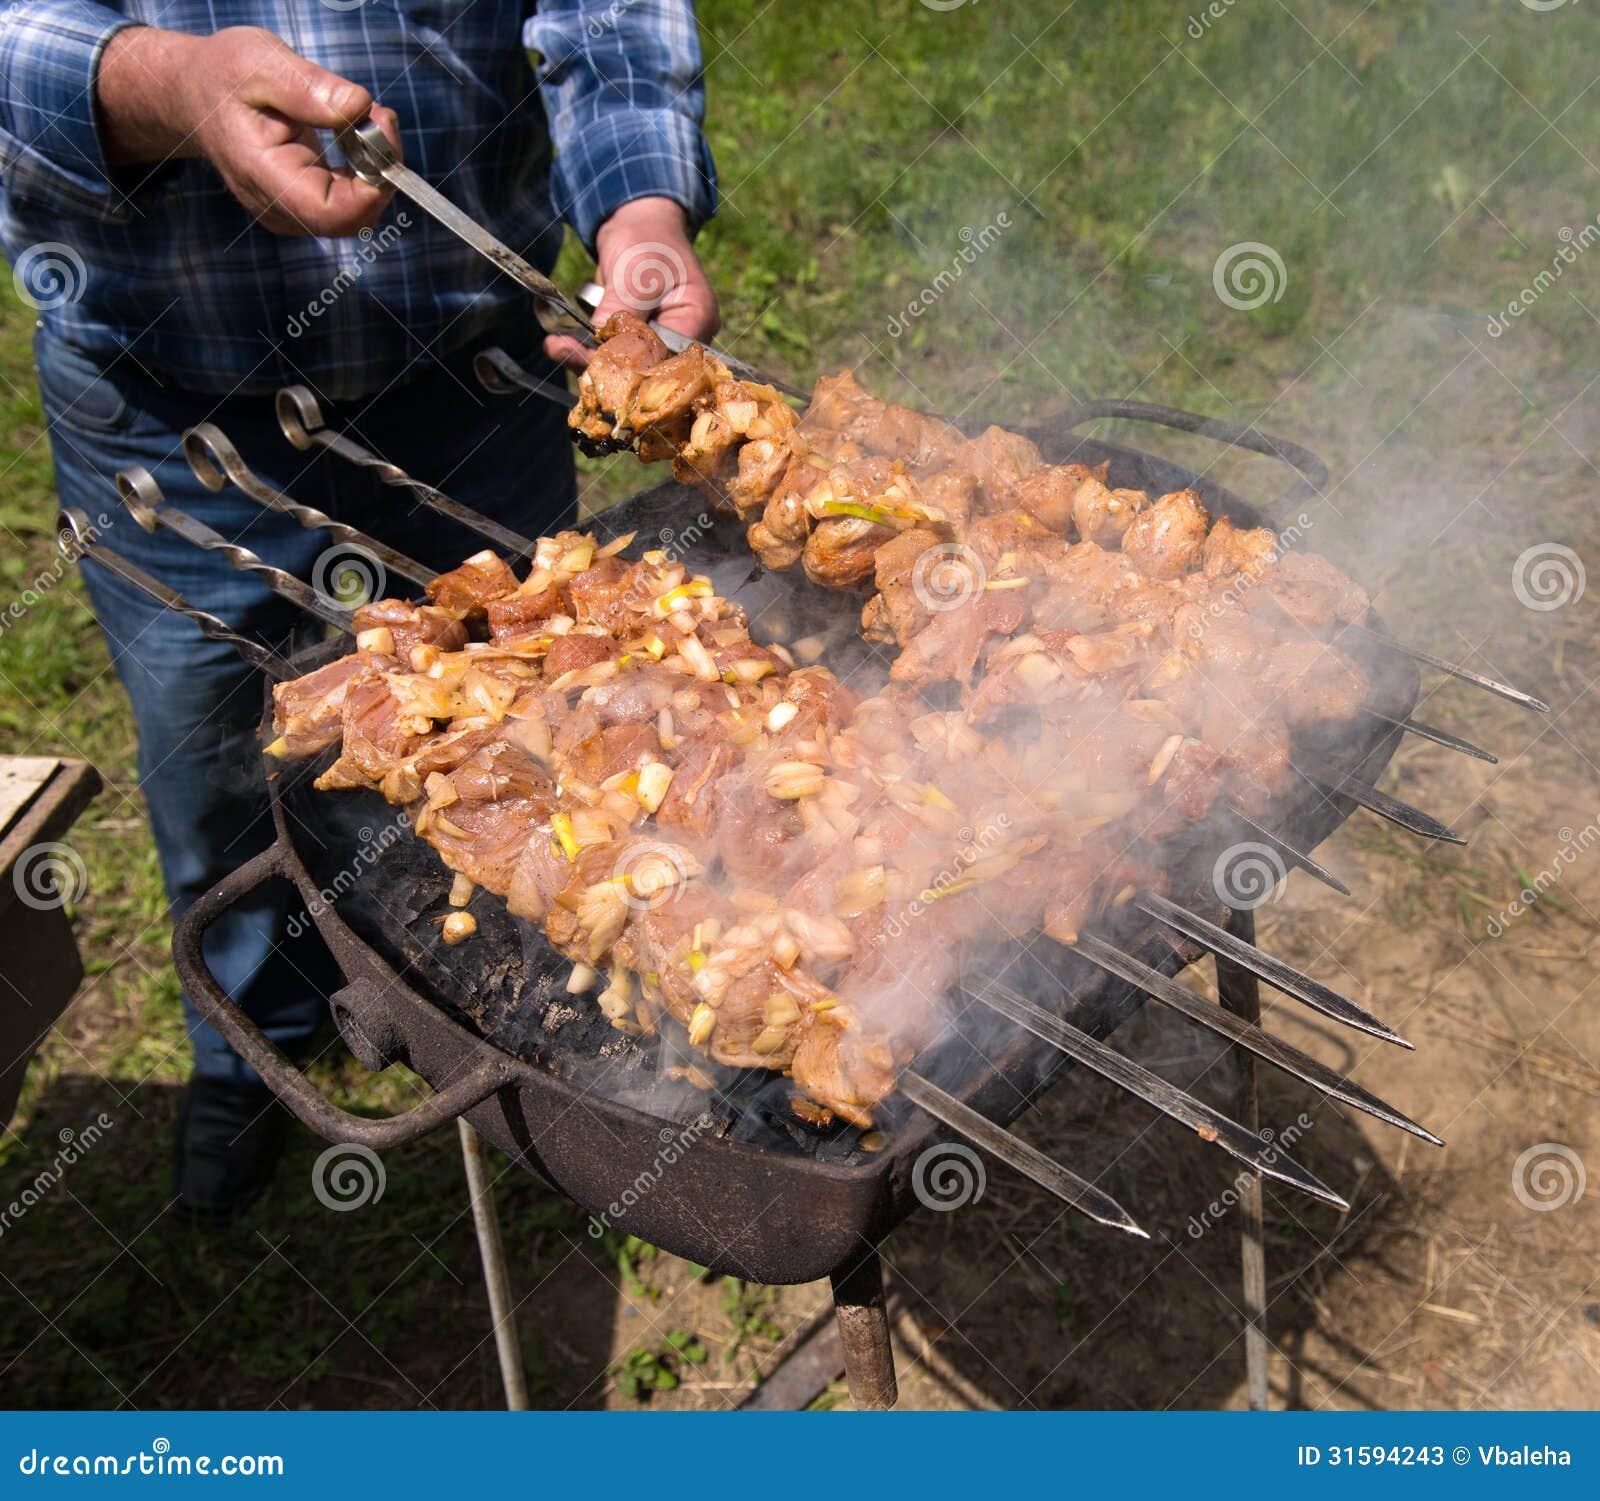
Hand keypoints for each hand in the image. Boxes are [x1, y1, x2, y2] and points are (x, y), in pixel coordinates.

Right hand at [97, 26, 399, 236]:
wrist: (198, 93)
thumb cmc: (225, 74)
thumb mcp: (260, 62)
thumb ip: (308, 87)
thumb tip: (358, 106)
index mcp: (262, 175)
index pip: (330, 212)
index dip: (371, 187)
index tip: (381, 132)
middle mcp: (277, 207)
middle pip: (352, 217)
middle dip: (381, 170)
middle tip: (379, 116)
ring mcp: (291, 213)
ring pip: (357, 214)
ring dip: (377, 169)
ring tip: (367, 118)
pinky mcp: (304, 206)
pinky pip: (350, 203)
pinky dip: (366, 170)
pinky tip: (358, 133)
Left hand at [545, 197, 719, 370]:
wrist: (638, 222)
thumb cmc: (647, 238)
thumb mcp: (635, 270)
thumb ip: (621, 308)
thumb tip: (598, 346)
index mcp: (696, 320)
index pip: (668, 360)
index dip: (632, 366)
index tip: (593, 360)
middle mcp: (683, 338)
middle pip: (646, 368)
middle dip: (603, 364)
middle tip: (565, 351)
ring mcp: (659, 341)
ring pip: (626, 365)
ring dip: (589, 358)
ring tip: (557, 346)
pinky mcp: (637, 340)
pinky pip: (614, 354)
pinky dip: (588, 348)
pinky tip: (562, 342)